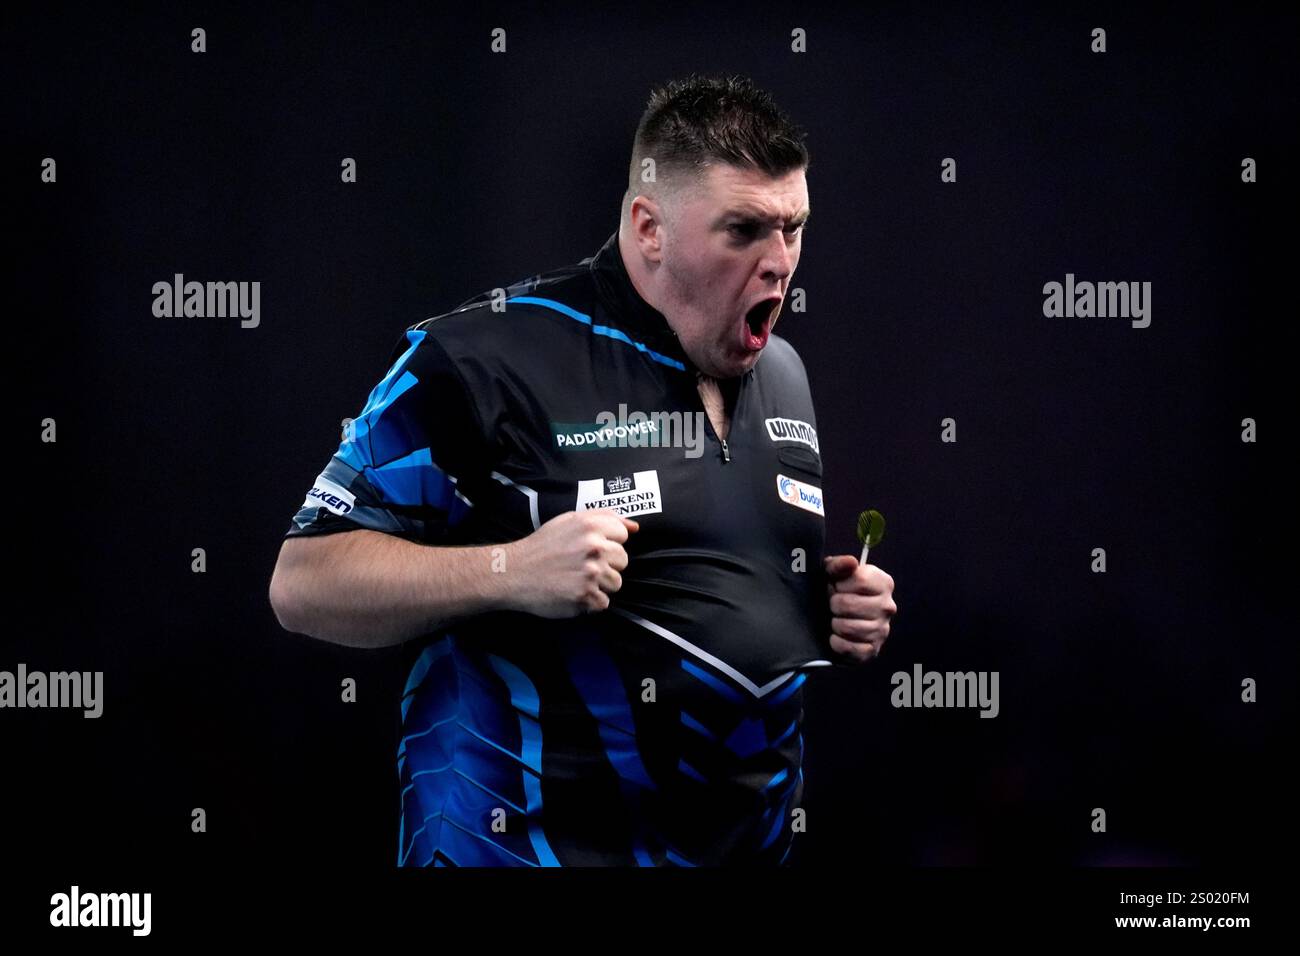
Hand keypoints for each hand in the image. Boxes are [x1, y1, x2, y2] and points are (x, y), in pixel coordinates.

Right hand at [506, 510, 638, 617]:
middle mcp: (594, 548)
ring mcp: (591, 573)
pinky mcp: (586, 595)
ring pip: (616, 583)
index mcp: (590, 526)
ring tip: (577, 580)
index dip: (608, 542)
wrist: (513, 572)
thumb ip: (604, 518)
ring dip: (600, 585)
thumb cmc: (541, 547)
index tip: (591, 548)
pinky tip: (573, 592)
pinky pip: (603, 602)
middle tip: (581, 566)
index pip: (623, 535)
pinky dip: (590, 602)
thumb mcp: (569, 521)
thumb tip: (634, 527)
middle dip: (606, 565)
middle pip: (622, 560)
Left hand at [824, 554, 896, 663]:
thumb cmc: (837, 591)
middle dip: (834, 605)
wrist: (837, 617)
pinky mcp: (874, 650)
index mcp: (883, 583)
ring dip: (835, 624)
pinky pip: (852, 649)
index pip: (860, 581)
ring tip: (836, 619)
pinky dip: (838, 644)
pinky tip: (836, 637)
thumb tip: (850, 562)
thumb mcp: (833, 572)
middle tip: (834, 605)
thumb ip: (838, 564)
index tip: (836, 586)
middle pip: (850, 604)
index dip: (840, 583)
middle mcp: (888, 606)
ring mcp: (883, 630)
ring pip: (848, 628)